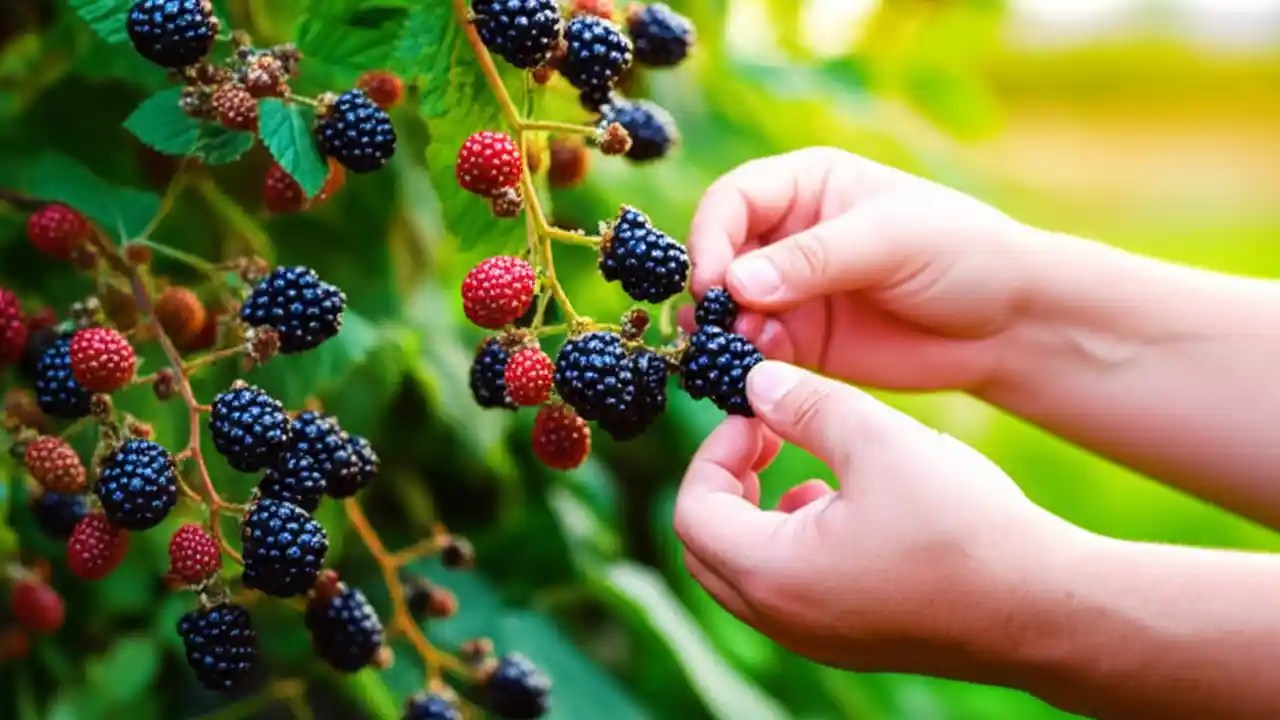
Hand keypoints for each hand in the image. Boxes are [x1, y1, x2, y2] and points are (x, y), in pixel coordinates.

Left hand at [675, 361, 1073, 675]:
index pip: (693, 509)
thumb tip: (758, 382)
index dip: (714, 452)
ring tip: (808, 466)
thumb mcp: (879, 440)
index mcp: (774, 574)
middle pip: (707, 546)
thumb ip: (807, 404)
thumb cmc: (964, 527)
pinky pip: (787, 591)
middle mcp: (783, 618)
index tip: (758, 417)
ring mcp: (815, 637)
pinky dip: (791, 543)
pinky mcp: (850, 640)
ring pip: (746, 571)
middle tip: (767, 436)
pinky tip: (844, 505)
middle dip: (726, 482)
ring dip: (757, 512)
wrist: (1046, 609)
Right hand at [688, 147, 1032, 391]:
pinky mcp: (803, 343)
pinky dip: (745, 361)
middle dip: (712, 289)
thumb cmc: (960, 253)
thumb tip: (735, 285)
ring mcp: (793, 292)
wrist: (1009, 323)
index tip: (714, 280)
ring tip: (736, 349)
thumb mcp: (888, 240)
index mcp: (807, 185)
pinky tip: (755, 370)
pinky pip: (755, 350)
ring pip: (731, 308)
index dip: (712, 235)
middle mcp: (789, 236)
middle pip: (721, 254)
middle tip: (717, 322)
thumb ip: (812, 260)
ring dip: (723, 330)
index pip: (734, 200)